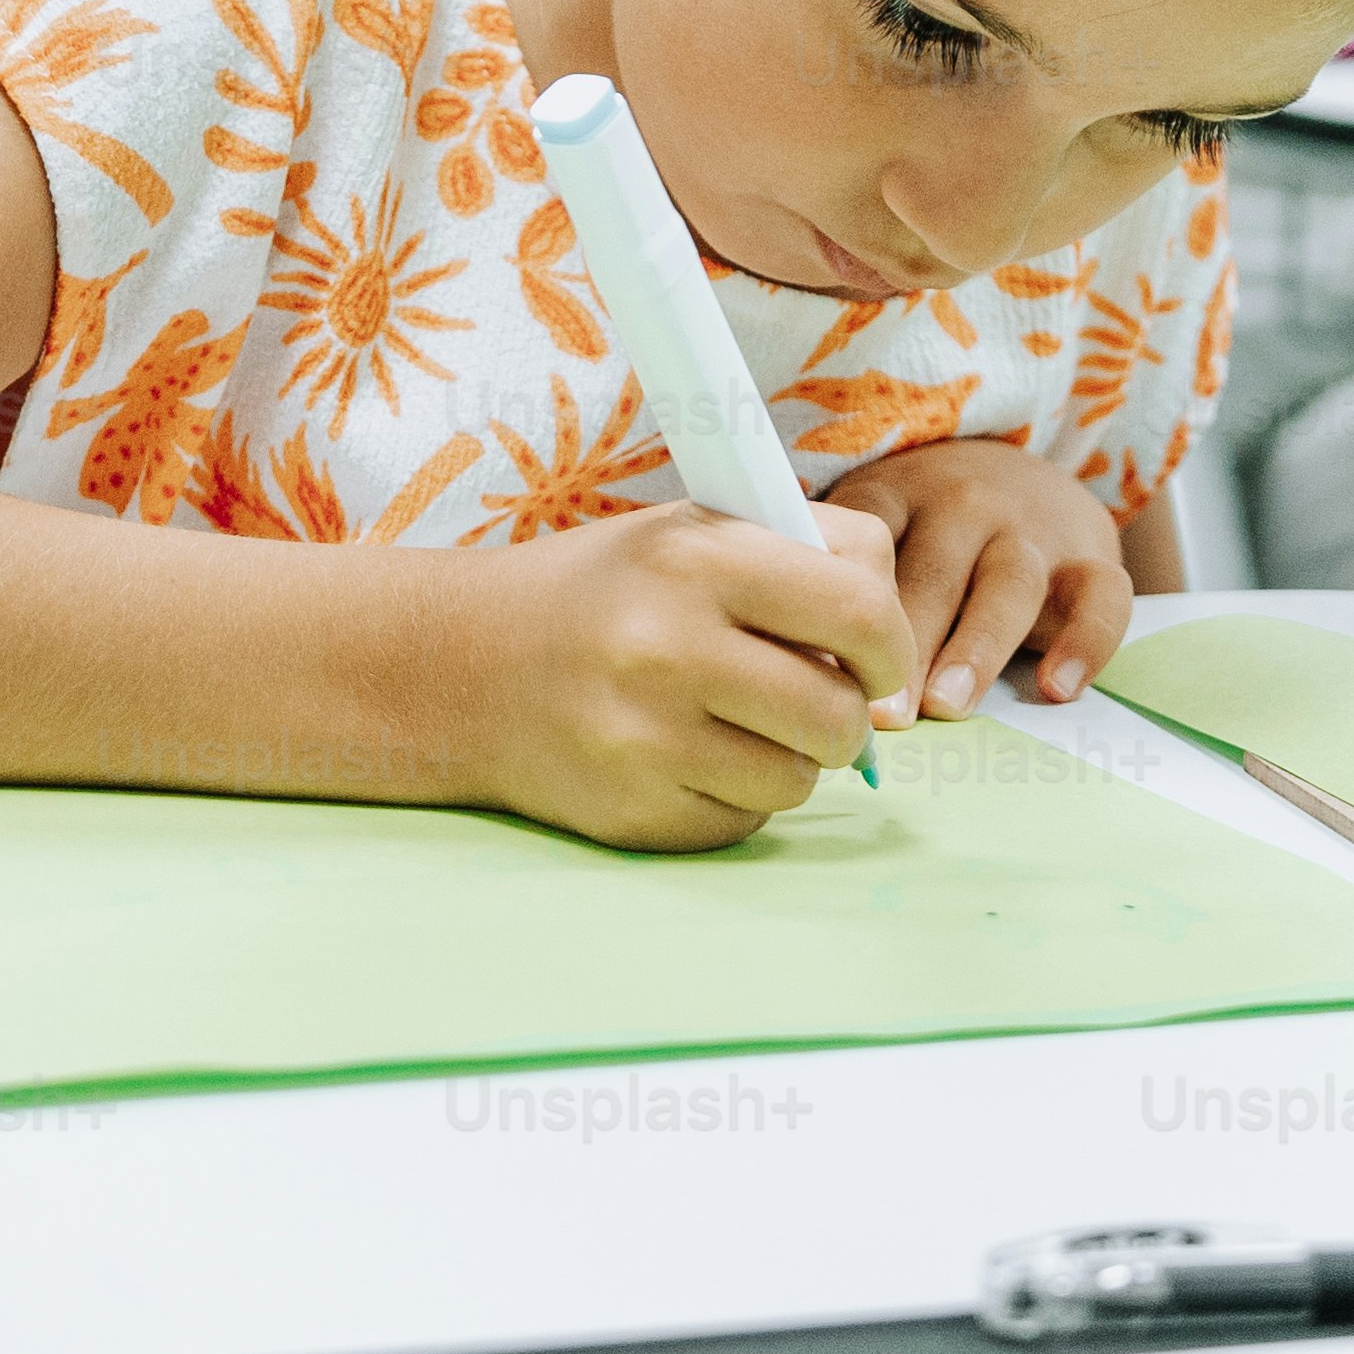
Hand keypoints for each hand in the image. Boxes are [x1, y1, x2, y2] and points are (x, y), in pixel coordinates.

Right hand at [454, 500, 909, 850]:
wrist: (460, 665)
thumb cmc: (605, 592)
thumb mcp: (694, 531)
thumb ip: (806, 557)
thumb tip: (893, 648)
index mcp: (697, 558)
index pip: (861, 612)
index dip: (890, 645)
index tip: (876, 657)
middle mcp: (668, 648)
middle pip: (838, 715)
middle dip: (845, 715)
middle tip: (816, 699)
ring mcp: (645, 741)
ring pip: (796, 780)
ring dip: (788, 759)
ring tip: (735, 721)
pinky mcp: (631, 812)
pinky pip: (743, 822)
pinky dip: (734, 796)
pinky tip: (684, 754)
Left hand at [824, 433, 1137, 717]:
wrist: (1027, 472)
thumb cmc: (926, 528)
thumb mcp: (876, 525)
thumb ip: (839, 576)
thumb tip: (788, 667)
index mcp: (898, 494)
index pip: (868, 535)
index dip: (849, 598)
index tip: (825, 660)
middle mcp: (965, 504)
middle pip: (935, 571)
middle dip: (908, 644)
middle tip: (881, 712)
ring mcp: (1031, 532)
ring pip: (1008, 584)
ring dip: (976, 647)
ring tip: (948, 704)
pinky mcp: (1091, 559)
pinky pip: (1102, 597)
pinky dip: (1085, 643)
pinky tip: (1057, 689)